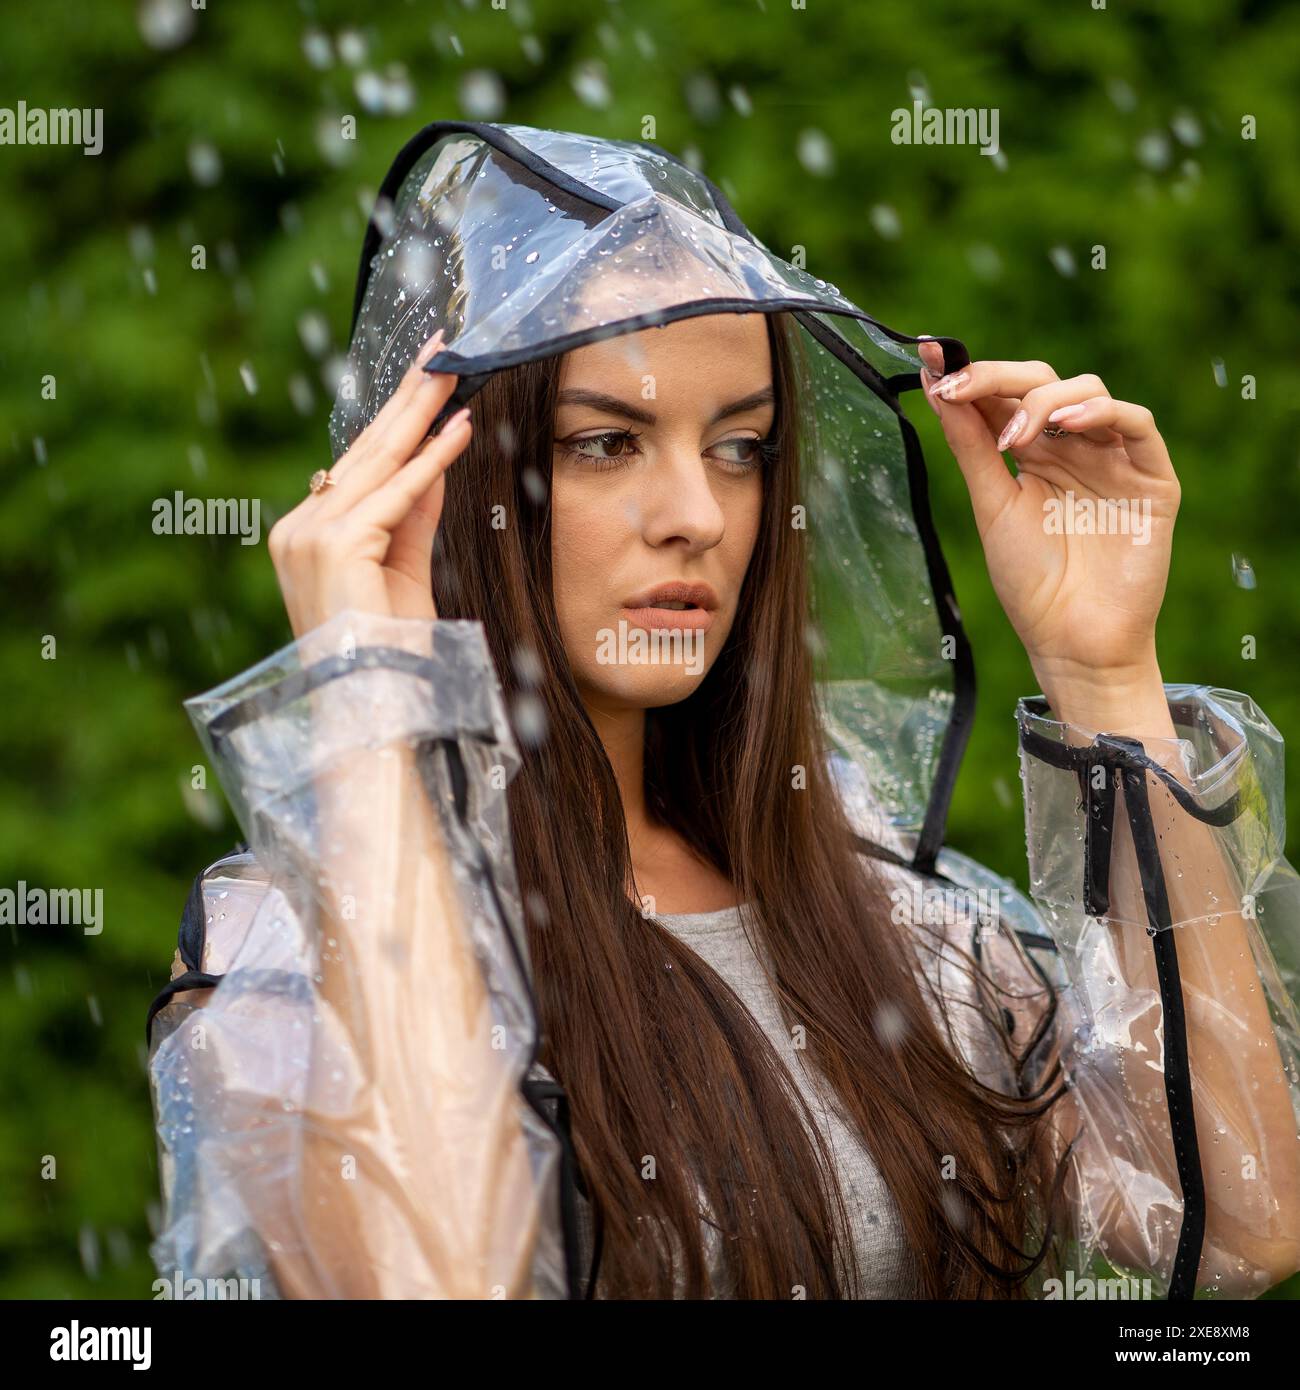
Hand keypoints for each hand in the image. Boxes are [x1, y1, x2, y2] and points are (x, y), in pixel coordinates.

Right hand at [268, 330, 470, 637]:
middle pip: (367, 449)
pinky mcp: (337, 545)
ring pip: (380, 460)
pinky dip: (432, 461)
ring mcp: (311, 533)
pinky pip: (397, 493)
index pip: (360, 463)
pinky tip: (459, 428)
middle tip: (441, 347)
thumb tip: (438, 456)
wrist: (373, 705)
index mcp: (306, 532)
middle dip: (409, 395)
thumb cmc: (387, 650)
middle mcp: (299, 526)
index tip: (426, 377)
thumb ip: (415, 513)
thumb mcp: (405, 568)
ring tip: (453, 370)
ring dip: (421, 411)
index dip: (397, 417)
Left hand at [916, 344, 1179, 729]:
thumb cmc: (1031, 583)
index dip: (972, 374)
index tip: (931, 360)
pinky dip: (1102, 412)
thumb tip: (935, 385)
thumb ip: (971, 445)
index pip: (1004, 397)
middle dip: (999, 379)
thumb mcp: (991, 506)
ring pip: (1087, 391)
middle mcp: (1073, 448)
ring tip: (1013, 437)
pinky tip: (1067, 424)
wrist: (1072, 641)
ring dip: (1043, 401)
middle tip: (960, 388)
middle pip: (1043, 384)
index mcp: (1032, 454)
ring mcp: (1113, 459)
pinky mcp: (1151, 478)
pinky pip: (1137, 424)